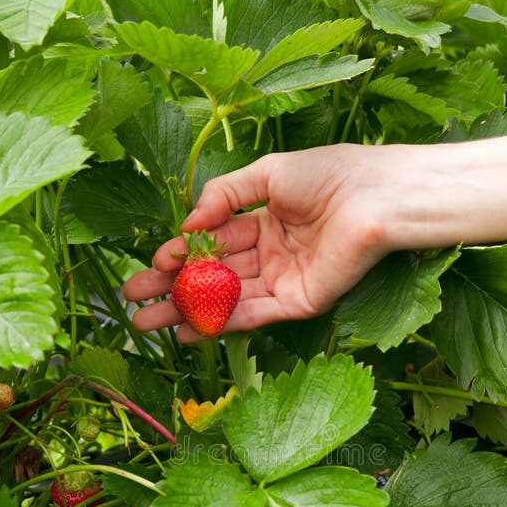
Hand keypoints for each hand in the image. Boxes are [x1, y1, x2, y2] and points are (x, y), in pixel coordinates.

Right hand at [123, 144, 393, 341]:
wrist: (374, 196)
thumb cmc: (329, 175)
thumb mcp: (267, 175)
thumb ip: (224, 196)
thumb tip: (187, 224)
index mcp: (264, 223)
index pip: (213, 242)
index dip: (181, 253)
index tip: (151, 262)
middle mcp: (271, 255)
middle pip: (212, 275)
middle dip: (171, 288)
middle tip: (133, 300)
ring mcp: (284, 281)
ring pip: (226, 299)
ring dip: (185, 312)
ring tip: (146, 322)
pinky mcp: (299, 303)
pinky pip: (254, 315)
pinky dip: (222, 323)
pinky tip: (189, 332)